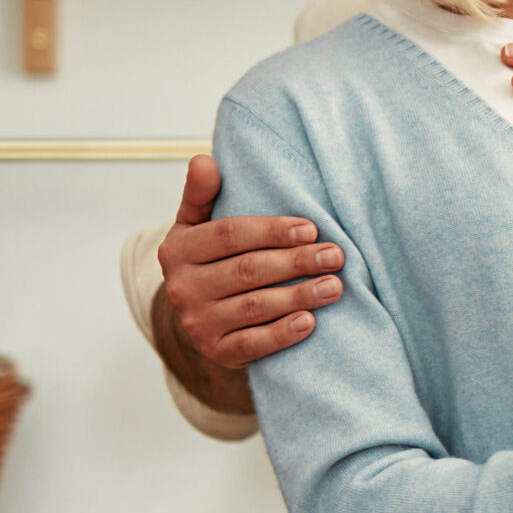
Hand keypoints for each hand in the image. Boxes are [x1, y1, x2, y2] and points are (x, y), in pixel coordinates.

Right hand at [152, 155, 343, 395]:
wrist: (200, 315)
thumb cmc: (209, 260)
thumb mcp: (197, 225)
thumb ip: (202, 194)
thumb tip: (204, 160)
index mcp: (177, 250)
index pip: (229, 235)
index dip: (272, 231)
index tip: (311, 228)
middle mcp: (182, 288)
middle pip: (248, 271)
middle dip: (296, 262)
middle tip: (335, 255)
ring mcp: (198, 323)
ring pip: (256, 307)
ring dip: (299, 296)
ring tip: (335, 286)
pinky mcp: (217, 352)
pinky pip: (254, 344)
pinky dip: (283, 334)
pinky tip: (310, 322)